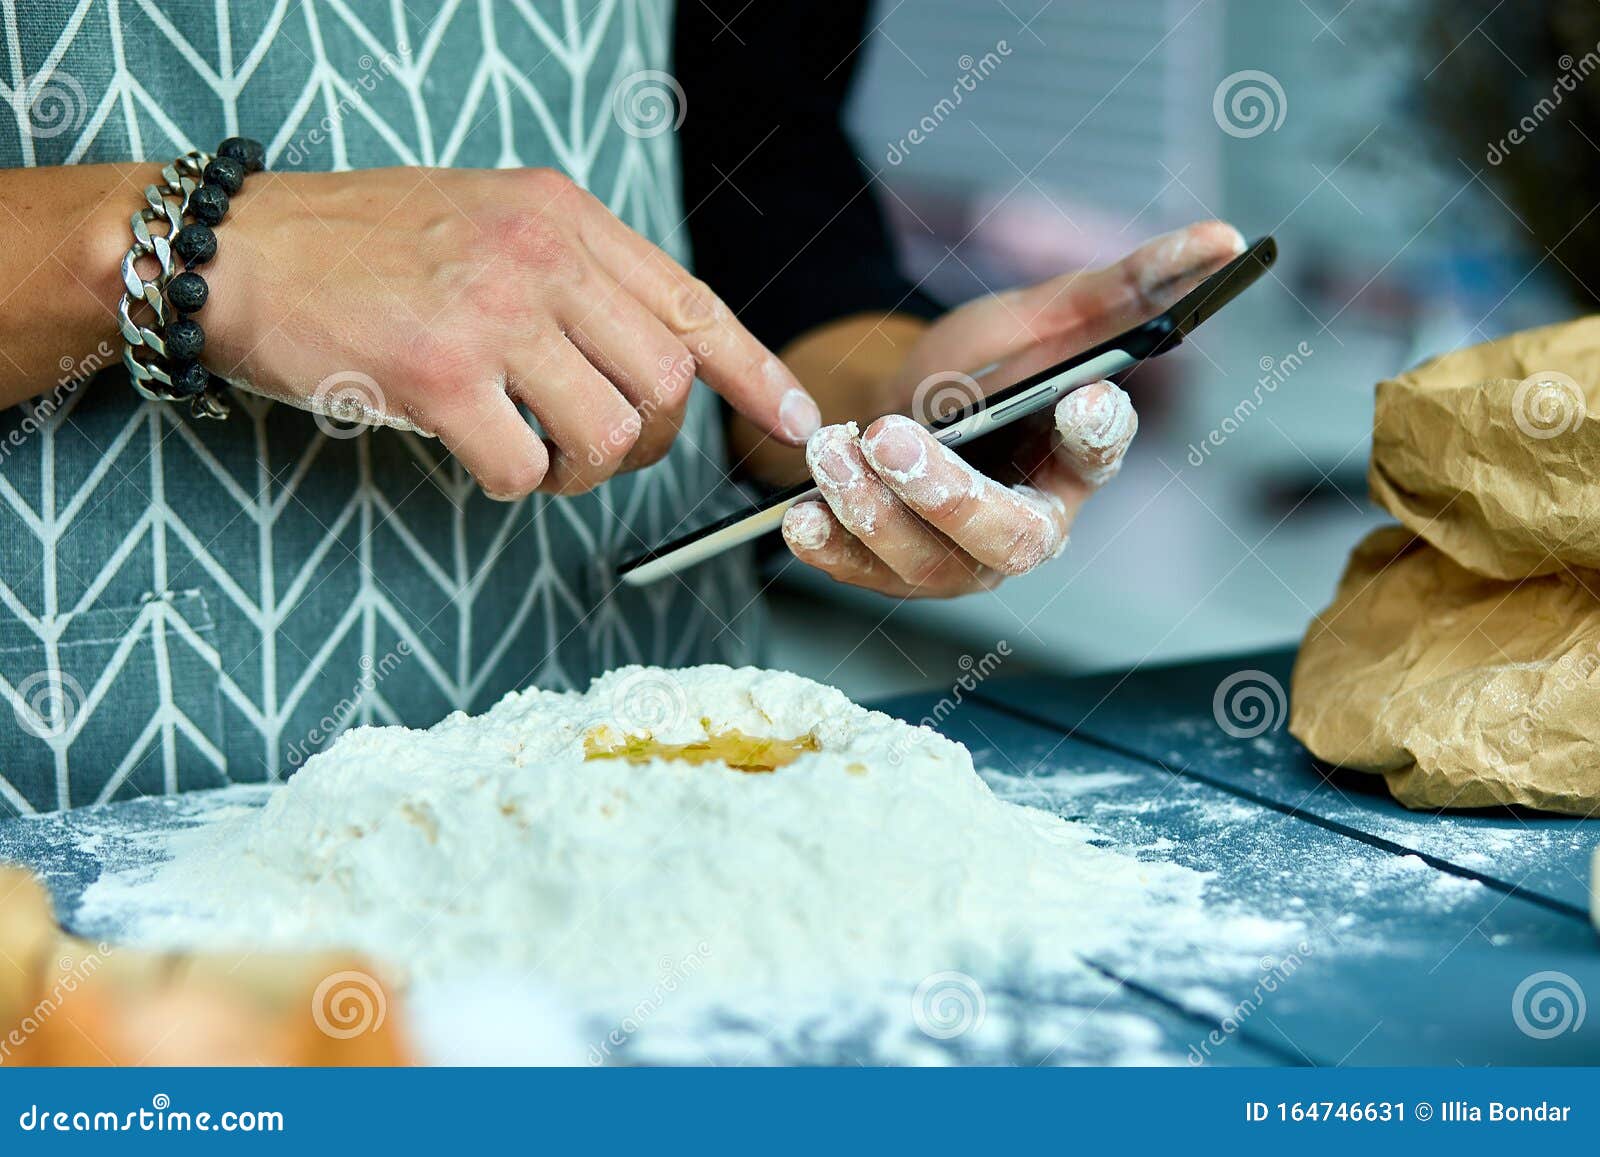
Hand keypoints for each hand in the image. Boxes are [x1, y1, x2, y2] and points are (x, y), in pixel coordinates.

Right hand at [205, 167, 819, 497]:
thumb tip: (657, 364)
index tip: (796, 420)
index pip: (692, 304)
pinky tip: (484, 462)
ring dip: (584, 474)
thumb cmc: (364, 251)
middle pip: (664, 384)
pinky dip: (516, 487)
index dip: (755, 372)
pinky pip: (525, 469)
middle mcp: (542, 253)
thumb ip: (575, 279)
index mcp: (565, 216)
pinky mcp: (439, 372)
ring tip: (538, 461)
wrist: (238, 251)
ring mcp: (493, 309)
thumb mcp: (490, 223)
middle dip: (646, 443)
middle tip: (594, 453)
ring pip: (609, 434)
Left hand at [781, 221, 1244, 596]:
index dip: (1098, 434)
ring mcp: (962, 566)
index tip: (1089, 395)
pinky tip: (798, 515)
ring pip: (927, 564)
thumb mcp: (1042, 315)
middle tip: (893, 439)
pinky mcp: (898, 578)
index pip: (1098, 458)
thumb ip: (1125, 286)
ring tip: (831, 449)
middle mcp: (1028, 528)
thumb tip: (1225, 238)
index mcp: (1074, 465)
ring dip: (873, 511)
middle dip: (948, 494)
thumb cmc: (979, 369)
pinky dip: (830, 548)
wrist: (893, 407)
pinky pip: (865, 577)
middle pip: (1006, 536)